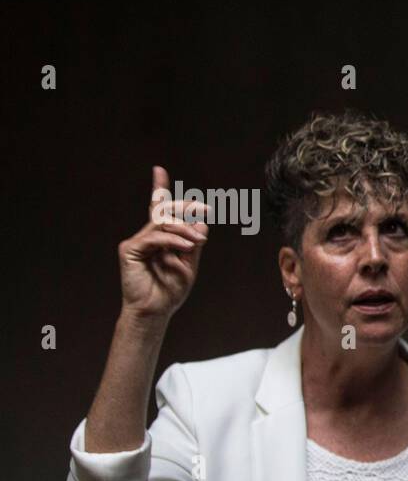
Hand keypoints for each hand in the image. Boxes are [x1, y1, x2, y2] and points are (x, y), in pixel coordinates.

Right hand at [119, 166, 208, 322]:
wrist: (155, 310)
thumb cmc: (170, 290)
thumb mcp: (189, 264)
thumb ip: (193, 243)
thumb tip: (201, 221)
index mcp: (161, 238)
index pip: (160, 210)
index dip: (158, 189)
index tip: (158, 170)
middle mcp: (147, 236)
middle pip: (163, 211)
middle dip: (184, 207)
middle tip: (205, 209)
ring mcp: (137, 242)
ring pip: (162, 223)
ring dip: (184, 229)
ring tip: (199, 240)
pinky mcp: (130, 250)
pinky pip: (155, 238)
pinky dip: (173, 240)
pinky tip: (187, 247)